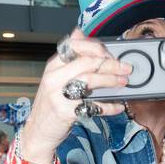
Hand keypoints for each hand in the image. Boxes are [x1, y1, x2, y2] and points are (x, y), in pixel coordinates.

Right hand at [19, 27, 131, 163]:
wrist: (38, 131)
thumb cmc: (51, 104)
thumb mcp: (56, 77)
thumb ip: (70, 58)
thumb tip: (79, 32)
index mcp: (53, 65)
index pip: (75, 46)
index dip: (96, 47)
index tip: (111, 53)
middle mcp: (54, 77)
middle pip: (87, 63)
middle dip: (111, 64)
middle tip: (126, 68)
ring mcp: (58, 95)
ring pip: (90, 81)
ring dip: (111, 81)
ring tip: (124, 83)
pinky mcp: (66, 112)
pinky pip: (93, 106)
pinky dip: (109, 106)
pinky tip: (118, 106)